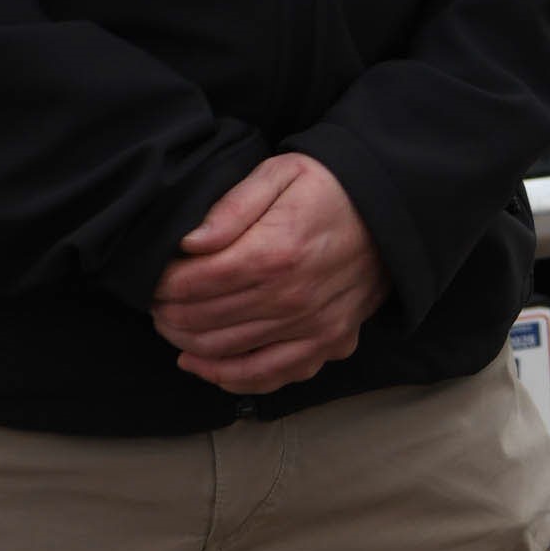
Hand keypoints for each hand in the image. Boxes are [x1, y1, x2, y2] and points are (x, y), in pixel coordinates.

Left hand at [151, 154, 389, 394]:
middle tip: (157, 303)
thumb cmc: (332, 187)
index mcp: (277, 251)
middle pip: (203, 321)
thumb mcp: (282, 172)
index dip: (163, 284)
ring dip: (187, 344)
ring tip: (172, 327)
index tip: (153, 278)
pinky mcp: (329, 343)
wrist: (396, 208)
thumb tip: (189, 243)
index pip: (195, 283)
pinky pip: (269, 376)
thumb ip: (233, 205)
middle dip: (168, 314)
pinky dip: (228, 378)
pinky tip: (203, 365)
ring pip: (226, 353)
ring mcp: (313, 326)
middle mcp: (293, 296)